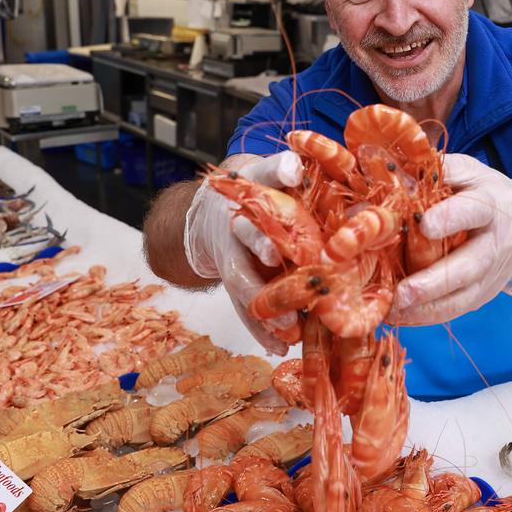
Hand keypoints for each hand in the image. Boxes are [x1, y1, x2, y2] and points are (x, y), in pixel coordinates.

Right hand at [184, 151, 303, 353]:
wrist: (215, 211)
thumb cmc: (257, 191)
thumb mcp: (269, 172)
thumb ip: (283, 168)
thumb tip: (296, 164)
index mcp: (251, 190)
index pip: (265, 175)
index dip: (279, 173)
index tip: (293, 172)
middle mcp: (238, 224)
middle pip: (248, 235)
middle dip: (263, 246)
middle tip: (278, 257)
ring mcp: (233, 257)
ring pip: (244, 281)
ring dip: (264, 304)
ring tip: (289, 327)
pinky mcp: (237, 284)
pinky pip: (246, 308)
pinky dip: (262, 329)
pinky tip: (280, 347)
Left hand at [389, 154, 511, 326]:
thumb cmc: (484, 193)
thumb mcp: (468, 172)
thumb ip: (438, 171)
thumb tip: (397, 170)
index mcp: (491, 204)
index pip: (472, 211)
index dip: (449, 217)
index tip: (422, 224)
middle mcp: (496, 243)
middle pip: (469, 266)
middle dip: (435, 281)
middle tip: (403, 292)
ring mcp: (492, 274)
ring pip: (463, 297)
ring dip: (427, 308)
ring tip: (394, 311)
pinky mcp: (484, 294)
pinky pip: (456, 309)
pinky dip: (427, 316)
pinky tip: (402, 317)